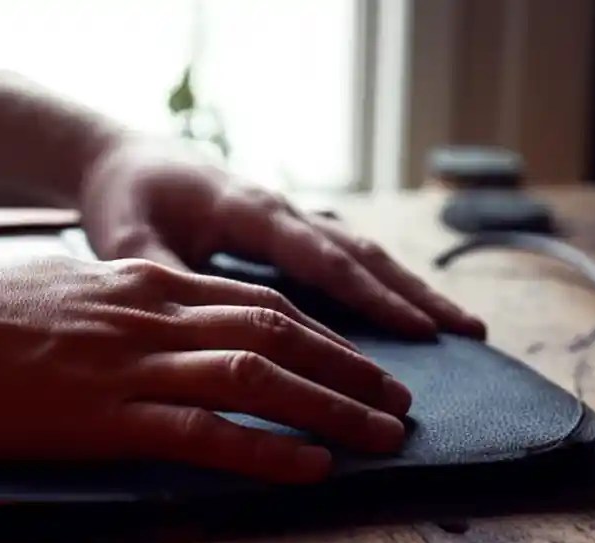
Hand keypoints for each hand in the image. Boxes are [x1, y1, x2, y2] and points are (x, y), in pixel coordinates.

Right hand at [0, 256, 412, 483]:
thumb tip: (142, 326)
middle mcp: (149, 312)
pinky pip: (206, 431)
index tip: (358, 358)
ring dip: (331, 407)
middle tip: (397, 398)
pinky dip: (268, 449)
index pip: (253, 301)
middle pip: (277, 332)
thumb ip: (112, 305)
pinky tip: (311, 467)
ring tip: (381, 435)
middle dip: (348, 367)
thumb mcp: (57, 291)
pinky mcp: (104, 416)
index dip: (319, 332)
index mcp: (139, 280)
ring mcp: (130, 363)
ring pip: (258, 376)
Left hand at [79, 140, 485, 338]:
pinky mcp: (284, 229)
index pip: (324, 259)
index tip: (420, 331)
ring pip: (362, 252)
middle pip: (362, 253)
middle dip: (417, 294)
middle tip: (472, 333)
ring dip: (410, 289)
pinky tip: (407, 312)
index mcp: (249, 211)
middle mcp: (281, 210)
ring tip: (461, 327)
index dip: (372, 298)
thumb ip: (168, 279)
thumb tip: (206, 329)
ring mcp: (288, 217)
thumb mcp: (129, 241)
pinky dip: (381, 283)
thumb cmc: (125, 199)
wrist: (122, 157)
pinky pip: (344, 256)